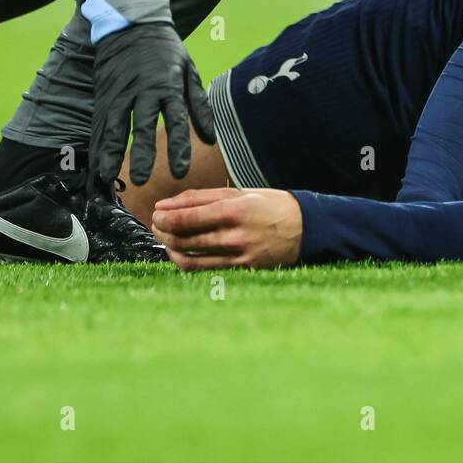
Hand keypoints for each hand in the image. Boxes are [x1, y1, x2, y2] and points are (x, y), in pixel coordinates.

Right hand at [91, 23, 215, 188]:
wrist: (131, 25)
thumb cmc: (166, 51)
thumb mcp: (189, 71)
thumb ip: (199, 105)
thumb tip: (209, 137)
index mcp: (168, 85)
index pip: (175, 120)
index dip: (178, 146)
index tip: (180, 171)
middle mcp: (142, 91)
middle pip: (142, 126)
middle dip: (141, 154)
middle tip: (142, 179)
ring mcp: (120, 93)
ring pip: (115, 126)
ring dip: (111, 152)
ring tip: (109, 175)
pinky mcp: (104, 94)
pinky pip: (100, 123)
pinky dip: (97, 143)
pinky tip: (97, 162)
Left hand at [151, 188, 303, 269]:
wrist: (306, 227)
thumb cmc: (271, 205)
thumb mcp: (240, 192)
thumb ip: (202, 197)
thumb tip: (166, 204)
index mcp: (235, 209)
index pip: (187, 218)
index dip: (164, 218)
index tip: (156, 214)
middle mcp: (236, 234)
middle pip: (184, 239)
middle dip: (163, 232)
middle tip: (157, 225)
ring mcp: (239, 255)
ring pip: (190, 258)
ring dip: (171, 249)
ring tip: (167, 239)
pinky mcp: (242, 269)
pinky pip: (205, 270)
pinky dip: (187, 262)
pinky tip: (183, 254)